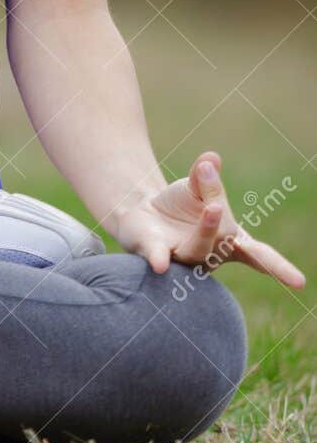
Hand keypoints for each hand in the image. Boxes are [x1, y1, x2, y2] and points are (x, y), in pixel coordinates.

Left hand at [111, 150, 305, 289]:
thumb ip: (204, 177)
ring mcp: (183, 255)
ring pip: (198, 249)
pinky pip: (160, 257)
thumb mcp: (195, 185)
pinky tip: (160, 265)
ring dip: (206, 230)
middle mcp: (210, 254)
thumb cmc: (179, 205)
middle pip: (225, 241)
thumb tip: (211, 160)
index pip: (259, 254)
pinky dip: (161, 260)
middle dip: (223, 222)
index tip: (300, 283)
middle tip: (217, 205)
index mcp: (229, 239)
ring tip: (212, 208)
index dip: (279, 268)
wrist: (142, 211)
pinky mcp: (155, 252)